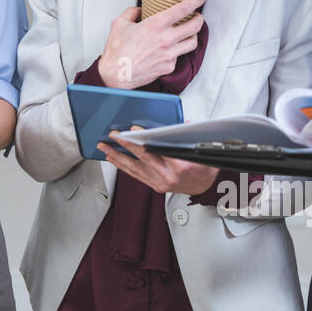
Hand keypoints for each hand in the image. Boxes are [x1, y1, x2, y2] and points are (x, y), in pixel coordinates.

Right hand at [97, 0, 206, 88]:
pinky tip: (172, 47)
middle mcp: (165, 40)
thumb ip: (132, 12)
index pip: (182, 9)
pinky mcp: (169, 66)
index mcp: (155, 25)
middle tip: (197, 15)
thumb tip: (139, 10)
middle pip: (195, 26)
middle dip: (199, 18)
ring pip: (192, 42)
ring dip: (194, 34)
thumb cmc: (117, 51)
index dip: (195, 1)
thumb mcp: (119, 23)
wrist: (115, 75)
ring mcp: (169, 55)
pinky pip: (179, 56)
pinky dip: (178, 50)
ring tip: (190, 31)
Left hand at [99, 128, 219, 195]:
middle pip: (142, 159)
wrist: (206, 187)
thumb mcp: (200, 148)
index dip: (143, 140)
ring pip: (135, 169)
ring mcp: (161, 183)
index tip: (133, 131)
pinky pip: (136, 175)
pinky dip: (123, 167)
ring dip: (118, 157)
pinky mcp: (156, 187)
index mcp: (181, 165)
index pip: (158, 150)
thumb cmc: (203, 166)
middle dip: (125, 146)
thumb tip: (181, 123)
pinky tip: (114, 159)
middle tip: (112, 136)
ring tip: (105, 148)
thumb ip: (189, 135)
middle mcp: (169, 176)